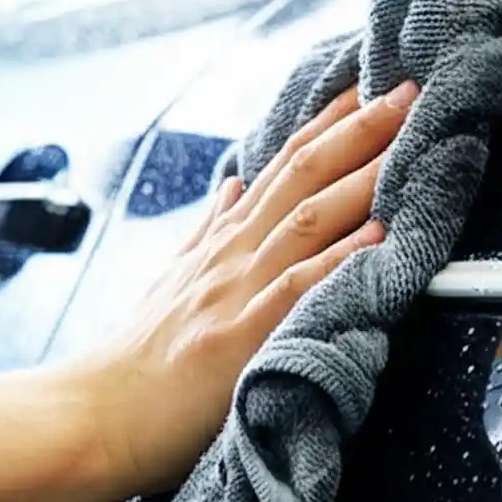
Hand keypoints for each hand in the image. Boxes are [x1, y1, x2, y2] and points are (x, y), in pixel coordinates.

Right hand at [85, 81, 419, 492]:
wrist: (94, 416)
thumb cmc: (138, 356)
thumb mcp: (173, 278)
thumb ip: (210, 229)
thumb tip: (237, 185)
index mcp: (223, 241)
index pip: (285, 164)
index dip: (330, 122)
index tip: (371, 85)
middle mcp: (233, 255)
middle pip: (303, 175)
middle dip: (359, 129)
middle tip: (407, 90)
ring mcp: (236, 292)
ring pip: (308, 219)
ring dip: (362, 176)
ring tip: (407, 141)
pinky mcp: (240, 340)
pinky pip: (297, 290)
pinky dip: (338, 259)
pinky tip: (376, 235)